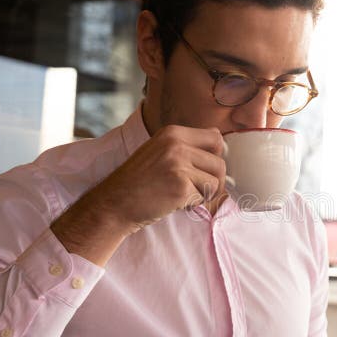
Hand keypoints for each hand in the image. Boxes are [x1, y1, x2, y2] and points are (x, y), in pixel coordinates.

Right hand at [51, 125, 225, 265]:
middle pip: (220, 162)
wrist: (113, 203)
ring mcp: (179, 165)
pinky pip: (204, 197)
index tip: (202, 169)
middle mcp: (177, 145)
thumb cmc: (139, 181)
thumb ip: (187, 147)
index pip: (216, 138)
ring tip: (182, 194)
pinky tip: (174, 202)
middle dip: (212, 179)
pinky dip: (194, 204)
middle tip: (194, 188)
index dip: (215, 156)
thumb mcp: (160, 151)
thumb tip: (222, 145)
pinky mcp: (180, 187)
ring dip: (204, 193)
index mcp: (172, 133)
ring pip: (216, 181)